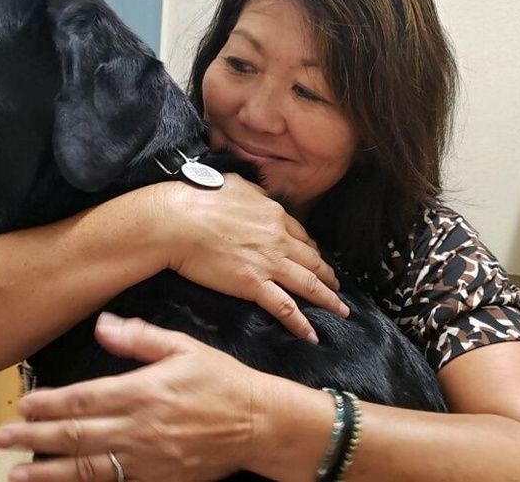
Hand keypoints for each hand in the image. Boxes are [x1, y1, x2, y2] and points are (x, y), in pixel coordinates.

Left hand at [0, 313, 261, 481]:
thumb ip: (141, 338)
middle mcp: (139, 428)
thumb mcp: (184, 347)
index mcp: (142, 391)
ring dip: (48, 472)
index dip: (48, 403)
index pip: (83, 398)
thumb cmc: (220, 381)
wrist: (257, 422)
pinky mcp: (158, 479)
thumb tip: (105, 325)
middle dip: (34, 438)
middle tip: (1, 440)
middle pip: (76, 435)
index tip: (22, 406)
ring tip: (17, 473)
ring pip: (87, 469)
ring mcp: (147, 460)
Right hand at [155, 175, 348, 341]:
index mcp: (274, 214)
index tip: (318, 259)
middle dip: (328, 276)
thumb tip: (260, 195)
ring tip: (340, 311)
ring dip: (328, 300)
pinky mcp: (253, 285)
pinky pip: (285, 308)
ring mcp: (269, 263)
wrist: (178, 220)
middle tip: (337, 286)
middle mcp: (279, 239)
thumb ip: (254, 192)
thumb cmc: (199, 198)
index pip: (302, 236)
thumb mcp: (235, 184)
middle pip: (312, 260)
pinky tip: (312, 335)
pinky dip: (301, 324)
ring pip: (308, 285)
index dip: (313, 250)